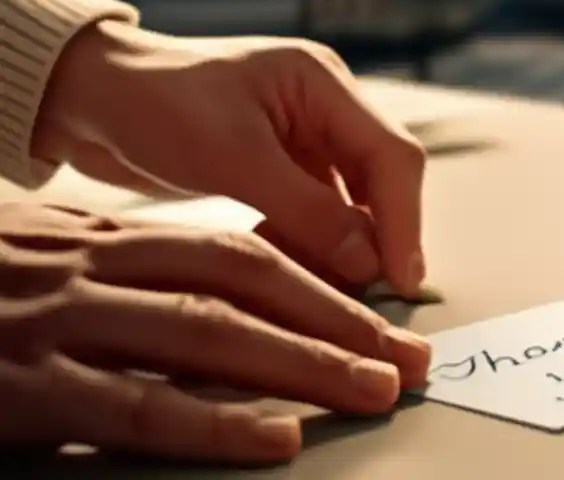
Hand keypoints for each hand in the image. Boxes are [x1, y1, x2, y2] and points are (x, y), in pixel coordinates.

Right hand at [0, 203, 430, 463]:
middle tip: (412, 360)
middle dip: (339, 321)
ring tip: (377, 390)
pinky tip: (276, 438)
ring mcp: (56, 324)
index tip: (383, 317)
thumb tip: (217, 317)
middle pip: (247, 281)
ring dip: (304, 364)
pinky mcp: (23, 388)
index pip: (237, 250)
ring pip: (208, 334)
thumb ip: (123, 278)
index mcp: (103, 239)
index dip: (319, 283)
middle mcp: (93, 268)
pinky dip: (210, 422)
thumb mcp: (43, 266)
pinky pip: (133, 404)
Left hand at [31, 21, 425, 296]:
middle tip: (375, 295)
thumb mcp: (232, 158)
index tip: (402, 279)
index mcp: (323, 83)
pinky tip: (291, 269)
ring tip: (327, 290)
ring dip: (342, 246)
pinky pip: (314, 213)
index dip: (405, 219)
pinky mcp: (277, 167)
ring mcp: (302, 138)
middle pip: (379, 179)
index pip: (392, 154)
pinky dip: (309, 244)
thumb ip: (308, 210)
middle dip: (378, 236)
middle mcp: (323, 107)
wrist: (83, 98)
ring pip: (349, 202)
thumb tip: (370, 262)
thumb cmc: (151, 105)